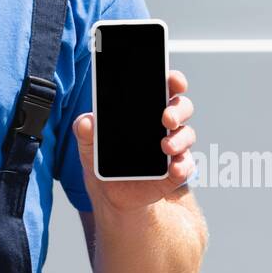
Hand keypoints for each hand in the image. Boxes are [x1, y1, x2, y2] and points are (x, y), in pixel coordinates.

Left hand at [72, 70, 194, 214]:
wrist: (110, 192)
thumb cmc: (103, 157)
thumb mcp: (89, 143)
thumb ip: (85, 130)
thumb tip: (87, 121)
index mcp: (146, 108)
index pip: (165, 86)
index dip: (173, 80)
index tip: (174, 81)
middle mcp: (164, 123)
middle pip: (182, 107)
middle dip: (178, 110)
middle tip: (166, 117)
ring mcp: (173, 146)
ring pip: (187, 134)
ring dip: (179, 139)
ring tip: (165, 146)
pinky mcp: (176, 170)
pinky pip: (187, 165)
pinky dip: (183, 166)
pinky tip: (174, 169)